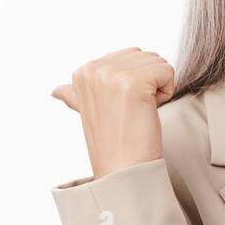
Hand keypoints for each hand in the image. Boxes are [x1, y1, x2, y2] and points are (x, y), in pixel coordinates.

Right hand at [50, 48, 176, 179]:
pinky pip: (168, 71)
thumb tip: (57, 90)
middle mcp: (93, 68)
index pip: (130, 55)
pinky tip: (149, 111)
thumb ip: (75, 95)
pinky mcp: (132, 82)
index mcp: (83, 70)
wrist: (122, 168)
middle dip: (150, 82)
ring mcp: (111, 74)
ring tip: (140, 111)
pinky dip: (167, 92)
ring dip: (159, 87)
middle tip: (134, 110)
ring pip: (159, 62)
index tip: (122, 106)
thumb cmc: (113, 141)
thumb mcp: (88, 112)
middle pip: (146, 56)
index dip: (136, 82)